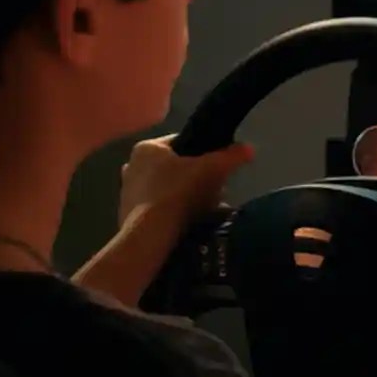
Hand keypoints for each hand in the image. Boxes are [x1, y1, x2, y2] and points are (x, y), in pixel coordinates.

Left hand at [119, 134, 254, 227]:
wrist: (150, 234)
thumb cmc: (178, 192)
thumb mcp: (213, 169)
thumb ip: (232, 156)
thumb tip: (249, 149)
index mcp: (147, 148)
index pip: (181, 142)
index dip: (203, 152)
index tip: (217, 166)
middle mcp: (131, 165)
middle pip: (175, 168)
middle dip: (195, 178)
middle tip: (214, 191)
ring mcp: (127, 192)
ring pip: (167, 189)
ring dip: (185, 197)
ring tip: (205, 210)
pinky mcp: (128, 215)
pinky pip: (158, 209)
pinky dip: (173, 213)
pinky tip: (189, 223)